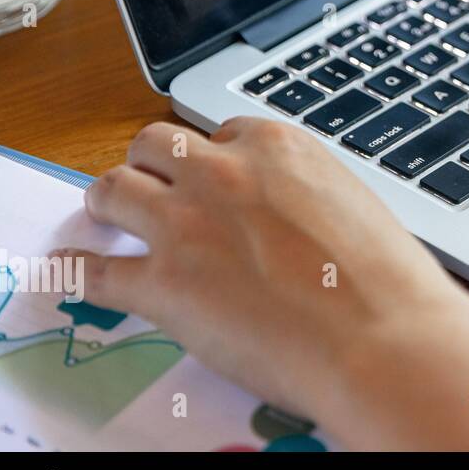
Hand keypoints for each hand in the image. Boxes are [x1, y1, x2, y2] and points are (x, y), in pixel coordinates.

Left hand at [74, 118, 468, 450]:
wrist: (383, 336)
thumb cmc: (388, 278)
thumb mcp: (353, 203)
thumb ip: (303, 195)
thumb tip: (284, 216)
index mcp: (277, 145)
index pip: (218, 133)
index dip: (212, 160)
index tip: (212, 182)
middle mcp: (223, 172)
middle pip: (153, 145)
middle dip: (151, 168)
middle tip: (153, 192)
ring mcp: (185, 225)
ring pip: (112, 189)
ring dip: (109, 205)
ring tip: (107, 220)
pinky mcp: (161, 284)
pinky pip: (95, 272)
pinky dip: (82, 274)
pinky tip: (80, 275)